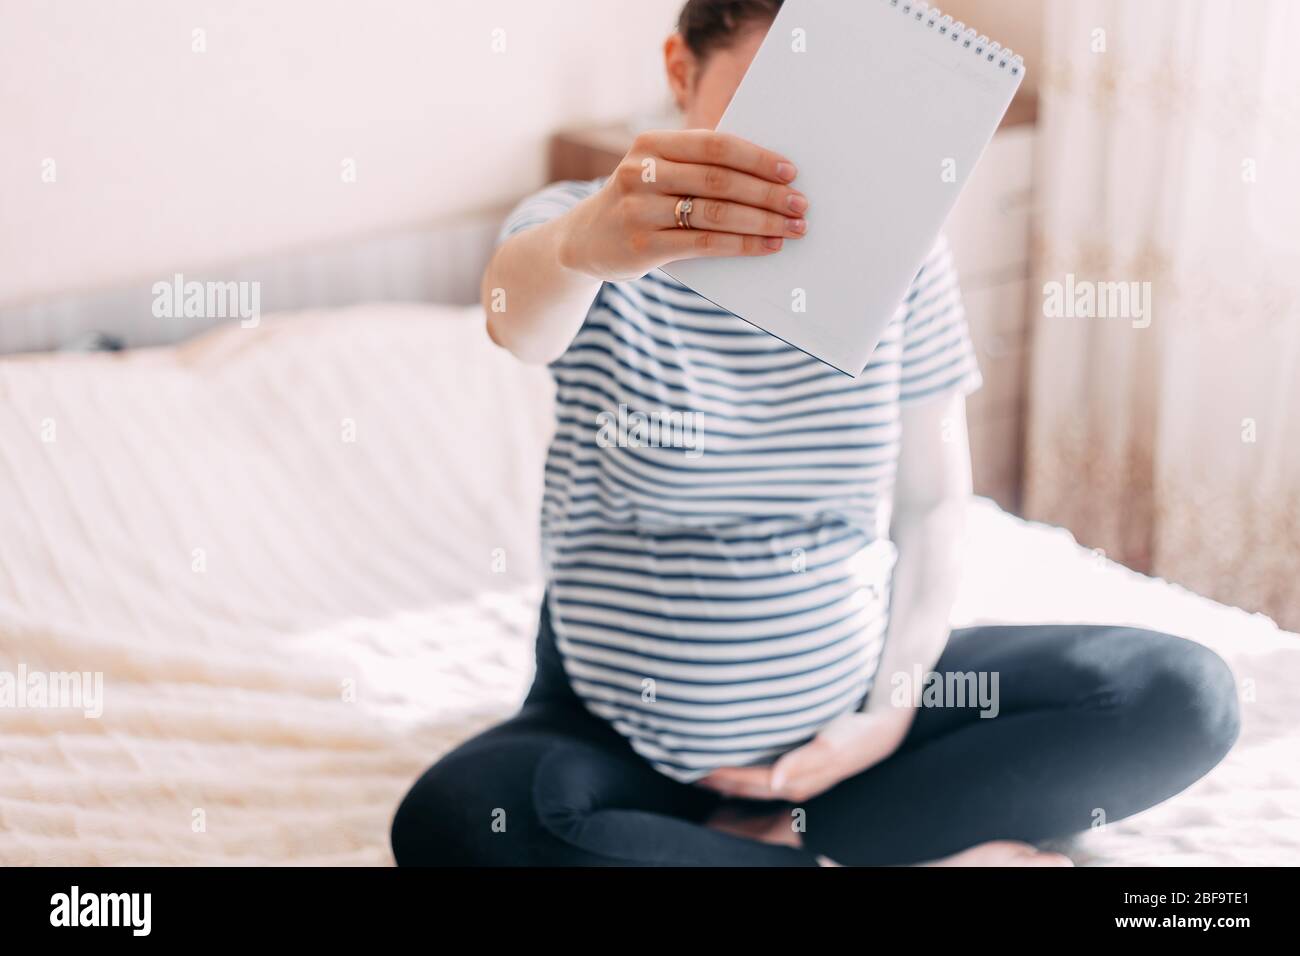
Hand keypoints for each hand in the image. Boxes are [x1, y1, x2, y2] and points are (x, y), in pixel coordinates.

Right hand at [557, 129, 809, 281]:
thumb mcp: (659, 174)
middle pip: (720, 179)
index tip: (790, 170)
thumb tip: (770, 177)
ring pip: (716, 213)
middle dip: (767, 193)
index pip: (715, 145)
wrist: (584, 241)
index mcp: (650, 144)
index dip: (757, 158)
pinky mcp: (643, 247)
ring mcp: (638, 210)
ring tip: (793, 227)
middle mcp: (641, 172)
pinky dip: (742, 245)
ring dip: (762, 221)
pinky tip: (767, 245)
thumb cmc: (639, 202)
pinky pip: (704, 244)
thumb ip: (699, 169)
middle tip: (800, 203)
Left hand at [697, 706, 914, 802]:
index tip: (700, 767)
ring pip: (762, 781)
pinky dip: (750, 769)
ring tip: (704, 768)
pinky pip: (772, 770)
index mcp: (807, 779)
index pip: (757, 784)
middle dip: (724, 781)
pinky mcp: (810, 758)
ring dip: (733, 777)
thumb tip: (778, 781)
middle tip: (690, 768)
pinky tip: (736, 760)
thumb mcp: (841, 742)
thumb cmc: (866, 726)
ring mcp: (808, 772)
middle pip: (755, 787)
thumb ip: (809, 760)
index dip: (728, 777)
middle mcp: (804, 781)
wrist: (894, 715)